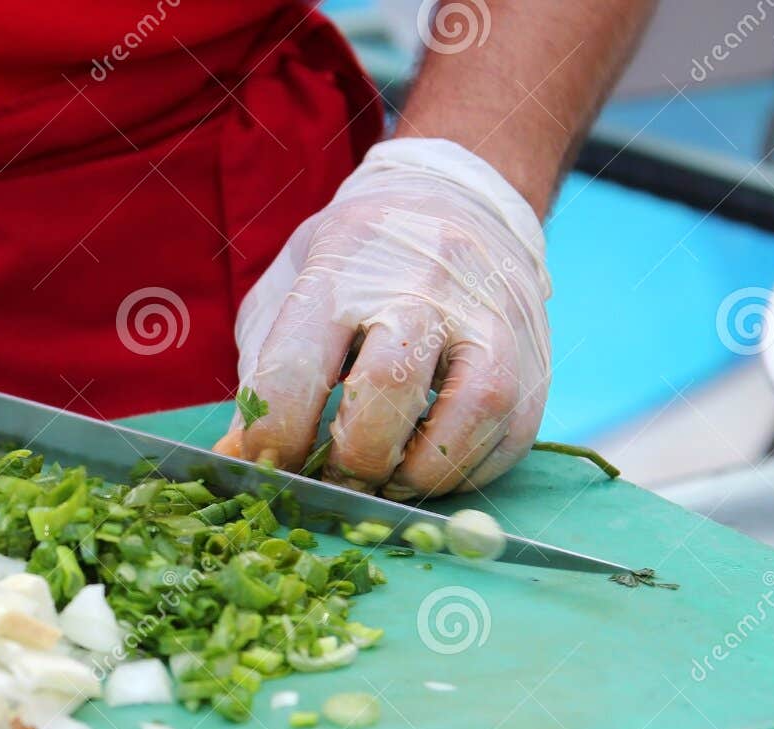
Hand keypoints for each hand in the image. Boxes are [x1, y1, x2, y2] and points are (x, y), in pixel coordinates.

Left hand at [216, 138, 550, 498]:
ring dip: (421, 473)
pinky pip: (510, 433)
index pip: (296, 369)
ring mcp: (487, 318)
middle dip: (353, 459)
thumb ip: (261, 373)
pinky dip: (466, 471)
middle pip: (387, 388)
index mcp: (340, 272)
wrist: (452, 200)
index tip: (269, 467)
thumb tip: (241, 457)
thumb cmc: (353, 261)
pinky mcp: (532, 355)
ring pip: (469, 412)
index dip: (275, 437)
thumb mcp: (289, 289)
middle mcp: (420, 287)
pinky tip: (431, 466)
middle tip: (336, 481)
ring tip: (389, 483)